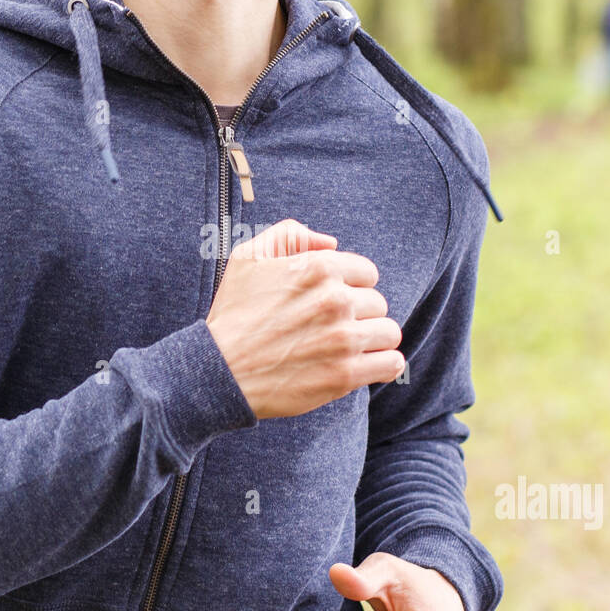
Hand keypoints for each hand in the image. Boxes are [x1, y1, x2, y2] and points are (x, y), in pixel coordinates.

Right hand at [206, 218, 404, 419]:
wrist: (218, 372)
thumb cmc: (233, 315)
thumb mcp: (248, 258)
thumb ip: (290, 235)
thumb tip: (330, 242)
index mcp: (318, 267)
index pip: (367, 272)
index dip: (351, 287)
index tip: (333, 303)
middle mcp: (335, 300)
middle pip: (378, 303)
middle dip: (360, 314)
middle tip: (333, 328)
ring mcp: (342, 339)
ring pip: (388, 332)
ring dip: (373, 340)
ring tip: (351, 348)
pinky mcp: (344, 375)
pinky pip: (391, 364)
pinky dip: (385, 365)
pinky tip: (369, 365)